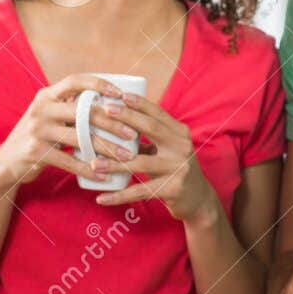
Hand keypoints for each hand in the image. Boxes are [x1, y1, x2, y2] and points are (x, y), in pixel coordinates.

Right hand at [0, 73, 134, 189]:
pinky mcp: (35, 151)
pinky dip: (89, 169)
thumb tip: (118, 108)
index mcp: (47, 96)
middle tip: (133, 134)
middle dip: (112, 122)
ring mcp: (37, 129)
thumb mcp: (51, 117)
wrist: (6, 162)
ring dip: (106, 148)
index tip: (120, 94)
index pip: (75, 81)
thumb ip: (74, 110)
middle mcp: (41, 108)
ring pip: (80, 137)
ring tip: (126, 157)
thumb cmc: (41, 137)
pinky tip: (105, 175)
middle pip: (83, 111)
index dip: (99, 84)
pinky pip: (68, 161)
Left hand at [89, 92, 217, 222]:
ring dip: (114, 163)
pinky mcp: (173, 189)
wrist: (198, 198)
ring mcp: (179, 168)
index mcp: (180, 134)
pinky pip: (141, 192)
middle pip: (152, 129)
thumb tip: (117, 119)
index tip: (119, 95)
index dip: (139, 103)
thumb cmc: (175, 169)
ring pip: (141, 163)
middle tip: (104, 112)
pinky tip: (101, 198)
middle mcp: (182, 147)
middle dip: (126, 118)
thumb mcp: (168, 149)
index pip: (158, 114)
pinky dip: (120, 196)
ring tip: (94, 163)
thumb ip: (150, 136)